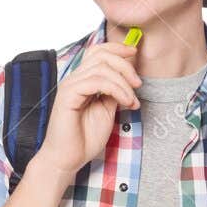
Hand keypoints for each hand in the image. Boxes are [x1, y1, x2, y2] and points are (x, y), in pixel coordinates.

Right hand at [32, 41, 139, 176]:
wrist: (68, 158)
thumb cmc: (84, 138)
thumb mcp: (107, 110)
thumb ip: (114, 92)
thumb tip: (128, 80)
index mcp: (82, 81)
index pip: (97, 52)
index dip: (116, 48)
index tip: (134, 52)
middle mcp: (74, 80)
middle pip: (101, 55)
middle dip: (125, 66)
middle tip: (138, 84)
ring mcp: (70, 86)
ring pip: (101, 67)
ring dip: (123, 82)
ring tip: (131, 100)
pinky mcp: (68, 96)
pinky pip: (95, 82)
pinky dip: (115, 89)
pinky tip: (124, 102)